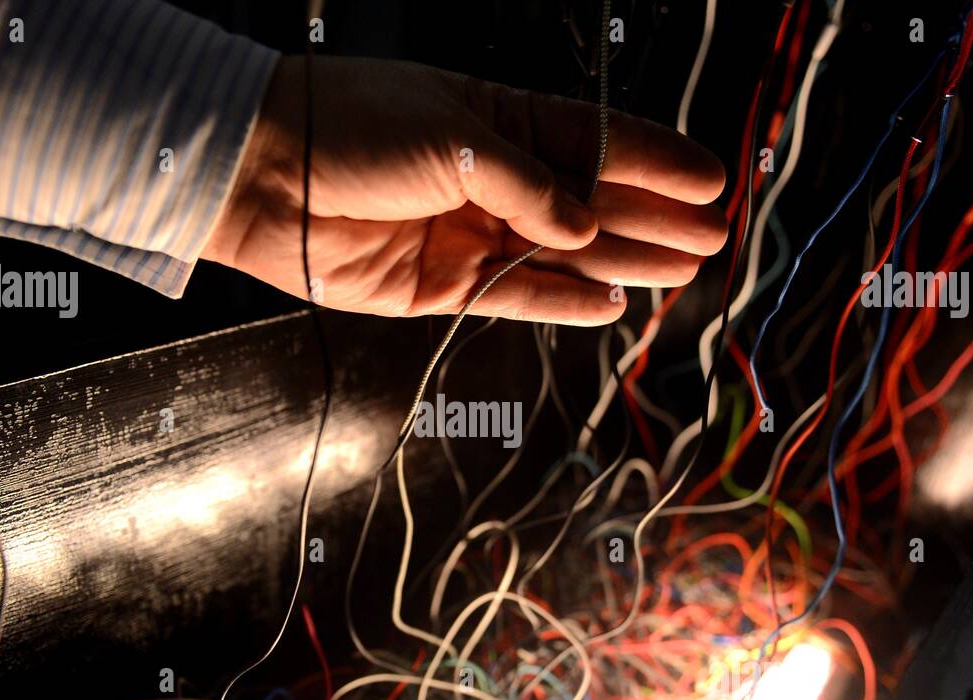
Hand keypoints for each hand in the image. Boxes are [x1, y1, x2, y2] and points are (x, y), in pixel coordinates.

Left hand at [203, 55, 727, 325]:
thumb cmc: (350, 129)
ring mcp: (471, 234)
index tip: (710, 180)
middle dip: (652, 218)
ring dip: (623, 262)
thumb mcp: (452, 137)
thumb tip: (586, 228)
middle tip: (709, 239)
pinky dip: (563, 302)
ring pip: (565, 254)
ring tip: (681, 271)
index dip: (655, 162)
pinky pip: (518, 297)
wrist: (262, 175)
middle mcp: (493, 179)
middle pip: (591, 202)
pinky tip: (611, 304)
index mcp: (499, 120)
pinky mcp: (443, 285)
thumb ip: (527, 184)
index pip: (595, 141)